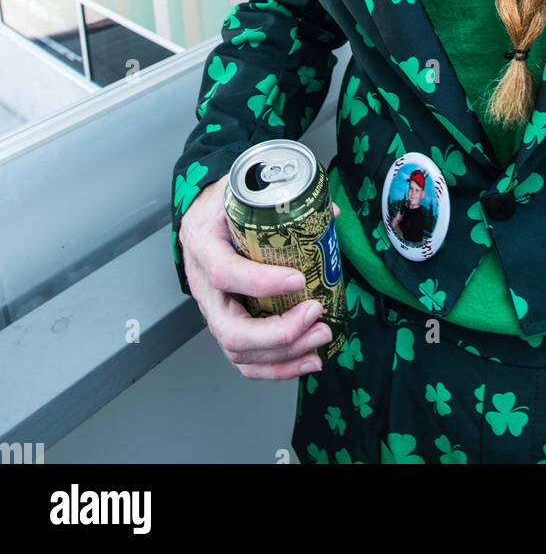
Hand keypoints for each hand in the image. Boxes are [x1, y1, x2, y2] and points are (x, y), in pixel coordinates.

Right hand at [178, 175, 341, 379]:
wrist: (200, 222)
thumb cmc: (220, 208)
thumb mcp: (243, 191)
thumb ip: (282, 199)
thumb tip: (332, 212)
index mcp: (204, 247)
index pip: (226, 273)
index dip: (261, 283)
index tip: (298, 280)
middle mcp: (204, 289)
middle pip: (231, 330)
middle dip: (279, 333)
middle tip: (316, 316)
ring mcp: (214, 313)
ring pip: (241, 352)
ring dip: (285, 355)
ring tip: (321, 338)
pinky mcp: (228, 327)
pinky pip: (247, 360)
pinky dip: (279, 368)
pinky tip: (309, 360)